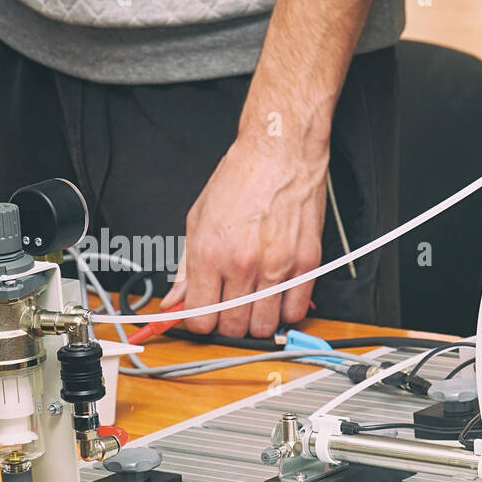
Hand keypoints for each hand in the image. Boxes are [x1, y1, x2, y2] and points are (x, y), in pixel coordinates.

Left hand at [164, 134, 325, 336]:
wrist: (280, 154)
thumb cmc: (242, 179)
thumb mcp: (198, 218)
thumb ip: (186, 265)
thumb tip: (176, 298)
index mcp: (210, 253)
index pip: (199, 316)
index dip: (199, 322)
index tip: (204, 316)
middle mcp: (242, 264)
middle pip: (232, 327)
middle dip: (227, 325)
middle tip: (229, 311)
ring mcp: (277, 267)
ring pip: (264, 326)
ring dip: (257, 323)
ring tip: (254, 307)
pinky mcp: (305, 265)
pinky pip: (296, 311)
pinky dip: (286, 313)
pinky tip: (278, 299)